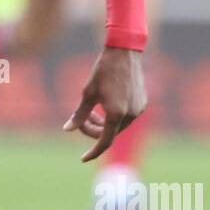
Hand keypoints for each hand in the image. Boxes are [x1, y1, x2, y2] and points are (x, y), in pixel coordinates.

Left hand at [63, 46, 146, 161]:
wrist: (125, 51)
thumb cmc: (103, 70)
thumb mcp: (87, 92)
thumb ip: (79, 114)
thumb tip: (68, 129)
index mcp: (116, 114)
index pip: (104, 141)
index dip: (93, 151)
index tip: (83, 158)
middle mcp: (130, 114)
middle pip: (109, 133)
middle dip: (93, 129)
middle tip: (81, 118)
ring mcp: (138, 109)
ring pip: (118, 125)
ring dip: (103, 122)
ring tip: (92, 109)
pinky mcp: (142, 102)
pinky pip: (126, 116)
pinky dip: (114, 116)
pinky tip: (105, 103)